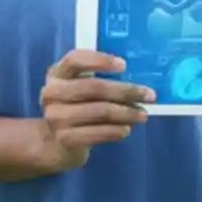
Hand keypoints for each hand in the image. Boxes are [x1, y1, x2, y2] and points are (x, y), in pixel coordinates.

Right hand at [37, 49, 155, 171]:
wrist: (55, 141)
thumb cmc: (76, 106)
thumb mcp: (79, 86)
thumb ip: (100, 79)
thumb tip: (138, 82)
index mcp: (57, 73)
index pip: (75, 59)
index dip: (100, 60)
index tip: (125, 65)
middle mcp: (52, 93)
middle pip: (93, 87)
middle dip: (125, 91)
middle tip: (150, 95)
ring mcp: (56, 117)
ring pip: (100, 111)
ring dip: (126, 113)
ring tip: (143, 114)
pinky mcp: (65, 138)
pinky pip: (97, 133)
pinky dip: (116, 131)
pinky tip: (127, 129)